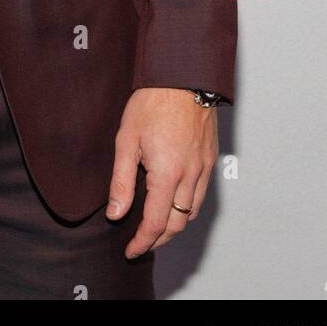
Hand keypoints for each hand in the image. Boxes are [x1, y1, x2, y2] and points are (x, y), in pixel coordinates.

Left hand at [107, 87, 217, 256]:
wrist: (182, 76)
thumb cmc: (153, 101)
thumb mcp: (126, 139)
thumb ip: (121, 180)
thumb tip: (116, 213)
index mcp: (168, 173)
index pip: (156, 223)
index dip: (143, 242)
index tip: (131, 250)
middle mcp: (190, 175)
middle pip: (177, 224)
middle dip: (158, 239)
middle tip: (141, 243)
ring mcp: (204, 168)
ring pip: (192, 212)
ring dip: (174, 226)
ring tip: (156, 228)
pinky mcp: (210, 159)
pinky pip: (200, 195)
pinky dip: (187, 208)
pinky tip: (174, 203)